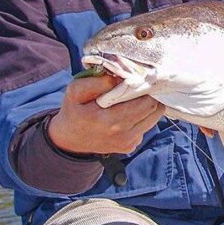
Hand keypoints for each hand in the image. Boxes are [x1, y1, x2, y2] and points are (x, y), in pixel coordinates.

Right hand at [47, 74, 165, 154]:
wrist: (69, 139)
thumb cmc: (74, 110)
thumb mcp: (75, 91)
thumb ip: (95, 83)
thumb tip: (119, 78)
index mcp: (108, 121)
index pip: (145, 102)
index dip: (146, 87)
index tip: (140, 78)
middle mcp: (121, 135)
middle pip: (154, 109)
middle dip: (150, 94)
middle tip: (139, 85)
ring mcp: (128, 143)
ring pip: (154, 117)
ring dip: (147, 105)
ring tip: (133, 98)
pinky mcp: (130, 146)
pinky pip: (146, 126)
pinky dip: (142, 117)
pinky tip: (128, 112)